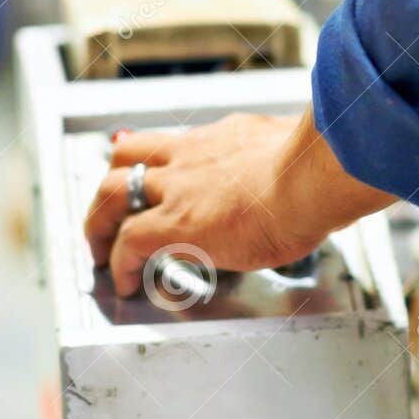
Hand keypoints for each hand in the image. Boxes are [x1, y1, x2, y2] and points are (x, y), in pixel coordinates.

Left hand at [85, 110, 393, 297]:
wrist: (310, 177)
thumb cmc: (319, 170)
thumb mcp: (297, 156)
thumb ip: (286, 165)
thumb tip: (304, 184)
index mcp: (224, 138)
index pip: (178, 143)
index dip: (160, 160)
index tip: (159, 175)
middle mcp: (192, 154)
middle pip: (129, 153)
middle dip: (112, 183)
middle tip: (108, 211)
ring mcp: (179, 186)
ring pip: (115, 190)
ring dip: (99, 220)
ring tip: (99, 248)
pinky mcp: (175, 223)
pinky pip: (130, 242)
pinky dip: (120, 263)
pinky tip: (124, 281)